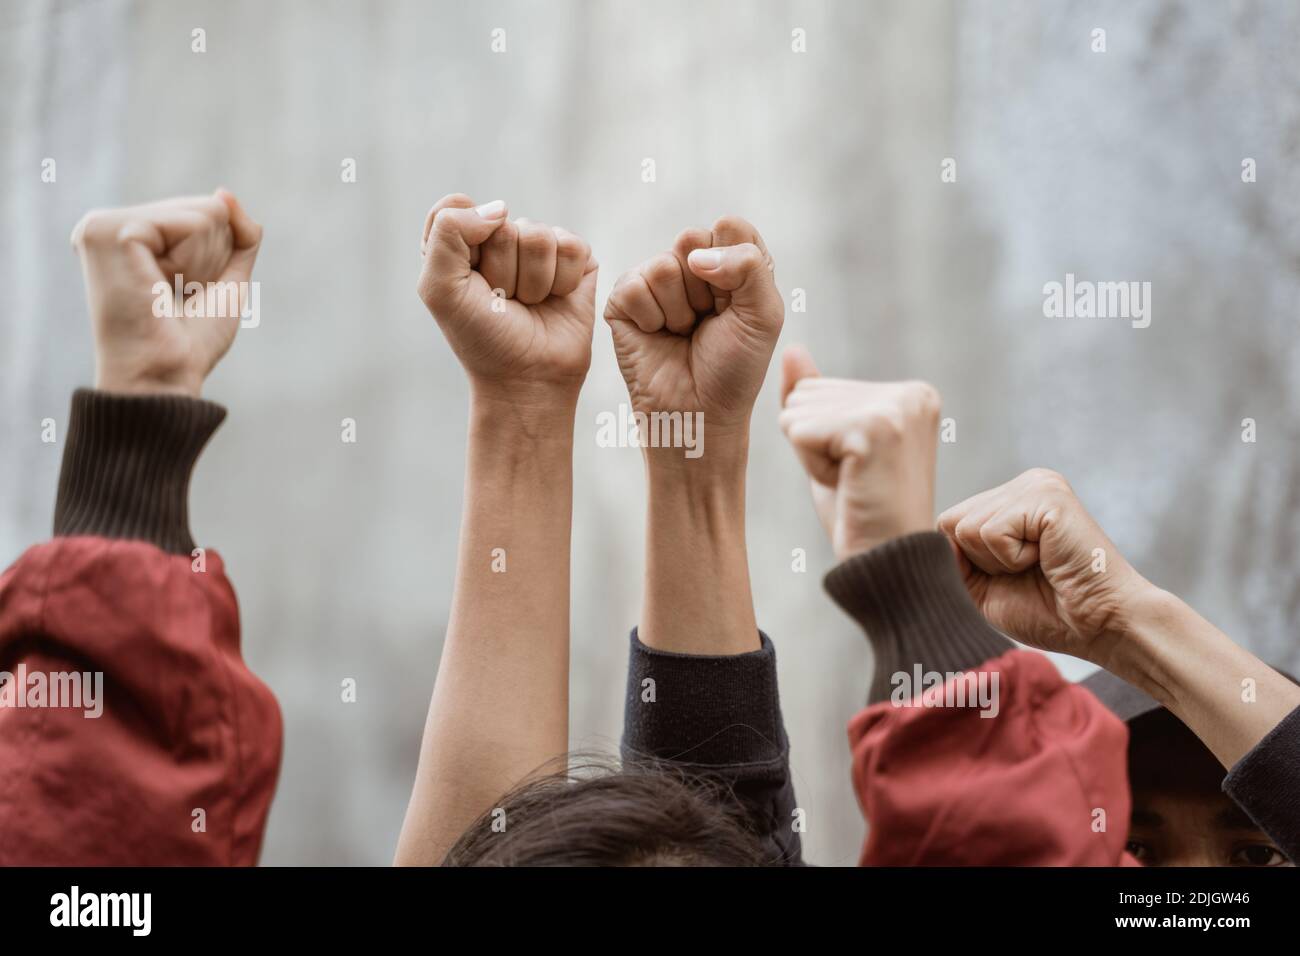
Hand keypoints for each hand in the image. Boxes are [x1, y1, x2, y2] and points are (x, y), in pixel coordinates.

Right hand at [71, 190, 261, 397]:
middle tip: (176, 297)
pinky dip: (194, 261)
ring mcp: (104, 224)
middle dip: (213, 259)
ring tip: (166, 293)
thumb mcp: (227, 279)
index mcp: (130, 235)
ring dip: (204, 264)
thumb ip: (238, 235)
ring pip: (206, 212)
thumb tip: (225, 193)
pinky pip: (192, 222)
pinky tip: (160, 286)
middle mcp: (110, 224)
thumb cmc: (190, 340)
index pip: (206, 213)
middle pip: (209, 208)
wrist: (165, 376)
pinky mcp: (111, 229)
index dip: (216, 259)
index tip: (182, 294)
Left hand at [417, 194, 597, 405]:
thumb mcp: (439, 287)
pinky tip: (555, 300)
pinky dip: (562, 282)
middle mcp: (500, 240)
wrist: (526, 378)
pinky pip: (572, 247)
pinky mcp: (576, 259)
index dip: (464, 246)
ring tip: (528, 305)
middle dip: (502, 271)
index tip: (468, 282)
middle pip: (502, 225)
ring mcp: (540, 248)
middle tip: (502, 301)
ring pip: (539, 236)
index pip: (458, 208)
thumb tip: (500, 209)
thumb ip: (448, 231)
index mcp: (461, 242)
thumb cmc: (481, 337)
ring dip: (533, 281)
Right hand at [603, 216, 783, 456]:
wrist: (697, 415)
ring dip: (679, 310)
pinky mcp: (623, 300)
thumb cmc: (733, 370)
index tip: (737, 306)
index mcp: (729, 263)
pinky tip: (657, 336)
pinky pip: (635, 286)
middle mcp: (691, 266)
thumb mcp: (764, 315)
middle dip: (706, 289)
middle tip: (707, 322)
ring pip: (664, 265)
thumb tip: (695, 254)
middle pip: (692, 239)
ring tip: (682, 334)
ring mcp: (654, 281)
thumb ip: (749, 266)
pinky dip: (652, 318)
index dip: (735, 266)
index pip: (730, 227)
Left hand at [779, 346, 939, 559]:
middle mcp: (910, 392)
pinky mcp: (875, 427)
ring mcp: (896, 407)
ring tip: (853, 483)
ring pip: (797, 411)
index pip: (817, 390)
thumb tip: (793, 349)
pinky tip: (849, 486)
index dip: (821, 439)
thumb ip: (815, 399)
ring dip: (812, 457)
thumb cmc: (861, 514)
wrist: (889, 567)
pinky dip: (812, 467)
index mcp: (910, 393)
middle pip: (805, 395)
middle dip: (814, 444)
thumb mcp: (832, 450)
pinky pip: (800, 431)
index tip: (858, 471)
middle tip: (854, 480)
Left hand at [937, 468, 1152, 665]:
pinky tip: (1046, 558)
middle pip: (951, 522)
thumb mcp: (982, 587)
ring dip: (997, 562)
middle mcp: (1023, 484)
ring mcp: (1036, 484)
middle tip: (1027, 572)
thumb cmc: (1048, 612)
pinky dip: (1012, 559)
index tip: (1010, 578)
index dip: (966, 563)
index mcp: (1010, 501)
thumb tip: (926, 538)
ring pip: (966, 527)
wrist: (1100, 628)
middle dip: (979, 562)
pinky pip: (991, 531)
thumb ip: (952, 559)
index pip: (949, 524)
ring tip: (1038, 565)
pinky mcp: (1046, 494)